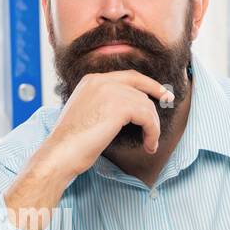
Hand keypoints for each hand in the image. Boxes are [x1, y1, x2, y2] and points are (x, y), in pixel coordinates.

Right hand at [42, 69, 172, 175]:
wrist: (61, 153)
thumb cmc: (70, 143)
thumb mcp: (86, 114)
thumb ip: (104, 105)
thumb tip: (127, 112)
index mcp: (91, 80)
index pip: (128, 76)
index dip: (147, 83)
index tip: (160, 92)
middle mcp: (101, 81)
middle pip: (139, 86)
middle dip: (156, 96)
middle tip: (168, 102)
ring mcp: (110, 91)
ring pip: (145, 104)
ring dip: (153, 125)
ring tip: (150, 142)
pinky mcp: (119, 107)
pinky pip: (147, 117)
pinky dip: (153, 132)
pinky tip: (149, 144)